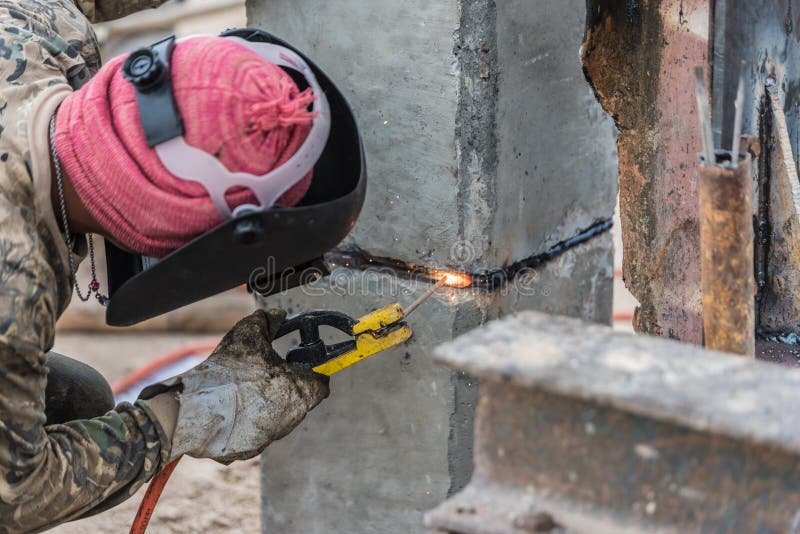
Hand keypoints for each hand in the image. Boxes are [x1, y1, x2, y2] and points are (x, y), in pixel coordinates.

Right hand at [139, 309, 328, 463]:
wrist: (192, 409)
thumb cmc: (226, 372)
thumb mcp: (249, 333)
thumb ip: (268, 320)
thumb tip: (278, 315)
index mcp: (299, 391)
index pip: (321, 384)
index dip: (313, 372)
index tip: (299, 365)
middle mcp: (290, 419)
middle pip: (299, 401)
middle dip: (286, 387)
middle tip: (266, 373)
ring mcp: (270, 437)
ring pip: (277, 418)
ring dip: (267, 405)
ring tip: (243, 390)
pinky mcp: (249, 450)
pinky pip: (255, 433)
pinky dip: (247, 422)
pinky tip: (230, 408)